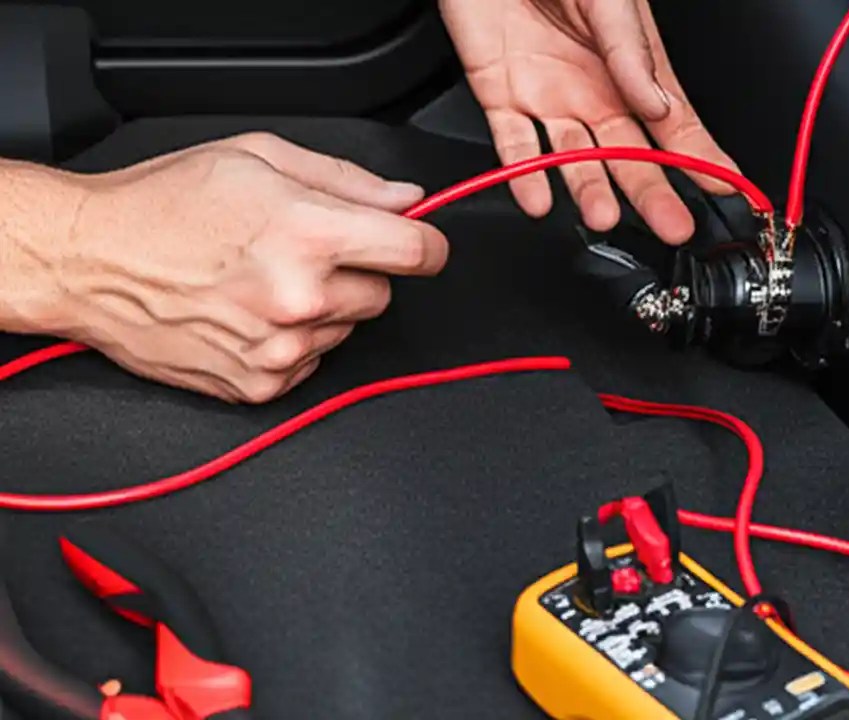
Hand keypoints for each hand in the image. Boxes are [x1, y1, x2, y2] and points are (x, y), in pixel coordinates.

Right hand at [36, 133, 446, 402]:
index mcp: (309, 235)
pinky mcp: (258, 385)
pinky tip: (249, 315)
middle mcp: (300, 298)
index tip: (422, 245)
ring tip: (262, 282)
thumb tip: (406, 199)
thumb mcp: (258, 158)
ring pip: (346, 330)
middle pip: (382, 295)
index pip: (417, 252)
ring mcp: (280, 349)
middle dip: (356, 273)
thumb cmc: (164, 205)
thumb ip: (346, 181)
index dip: (427, 245)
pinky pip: (311, 365)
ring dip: (321, 310)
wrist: (89, 260)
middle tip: (302, 254)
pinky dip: (292, 344)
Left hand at [440, 0, 737, 244]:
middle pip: (629, 155)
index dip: (701, 159)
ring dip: (590, 192)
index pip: (676, 124)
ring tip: (602, 216)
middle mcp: (595, 89)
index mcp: (633, 64)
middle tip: (674, 226)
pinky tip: (538, 198)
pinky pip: (514, 145)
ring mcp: (550, 95)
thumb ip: (631, 51)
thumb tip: (658, 103)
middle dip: (653, 194)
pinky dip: (523, 174)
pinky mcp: (500, 93)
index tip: (725, 189)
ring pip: (574, 159)